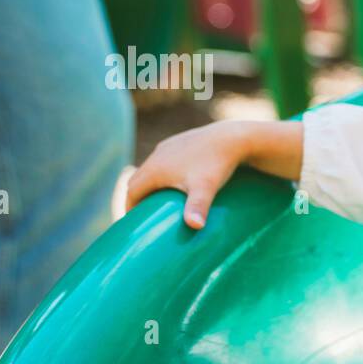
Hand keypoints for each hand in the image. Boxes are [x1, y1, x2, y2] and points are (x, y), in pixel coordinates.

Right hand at [125, 122, 253, 228]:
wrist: (232, 137)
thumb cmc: (217, 164)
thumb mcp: (206, 188)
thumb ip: (197, 208)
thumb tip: (195, 226)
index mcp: (155, 169)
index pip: (132, 192)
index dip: (130, 208)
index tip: (133, 224)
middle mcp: (157, 155)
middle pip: (138, 180)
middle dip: (137, 198)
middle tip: (142, 216)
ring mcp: (168, 147)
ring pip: (151, 168)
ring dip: (149, 184)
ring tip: (157, 202)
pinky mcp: (179, 142)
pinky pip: (164, 160)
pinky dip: (163, 174)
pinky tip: (176, 182)